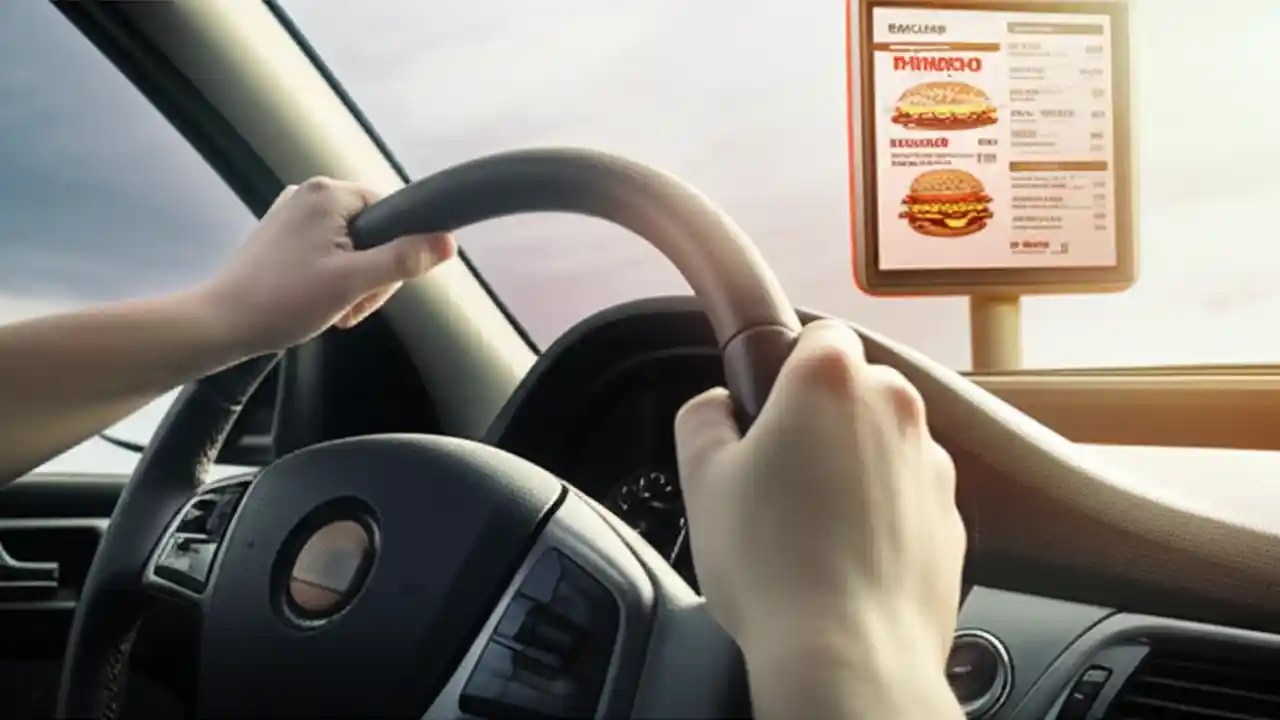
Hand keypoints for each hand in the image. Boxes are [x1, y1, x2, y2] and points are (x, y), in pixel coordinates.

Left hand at [200, 177, 455, 355]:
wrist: (221, 324)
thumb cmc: (283, 301)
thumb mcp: (354, 283)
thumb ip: (404, 260)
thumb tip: (447, 242)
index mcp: (329, 193)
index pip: (392, 214)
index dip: (395, 254)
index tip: (373, 287)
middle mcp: (309, 193)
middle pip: (373, 232)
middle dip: (371, 274)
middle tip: (348, 305)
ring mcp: (292, 214)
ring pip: (351, 247)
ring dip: (352, 281)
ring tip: (330, 307)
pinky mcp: (280, 236)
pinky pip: (327, 252)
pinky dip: (330, 278)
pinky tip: (315, 301)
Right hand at [675, 319, 963, 667]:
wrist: (848, 656)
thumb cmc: (772, 565)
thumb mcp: (700, 478)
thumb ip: (702, 417)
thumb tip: (716, 406)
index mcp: (830, 380)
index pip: (815, 333)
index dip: (783, 370)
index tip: (762, 410)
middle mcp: (894, 407)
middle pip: (853, 389)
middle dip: (818, 420)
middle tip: (774, 476)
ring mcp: (932, 464)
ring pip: (882, 444)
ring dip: (852, 467)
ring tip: (809, 528)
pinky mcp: (952, 518)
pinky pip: (906, 496)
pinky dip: (880, 513)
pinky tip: (842, 557)